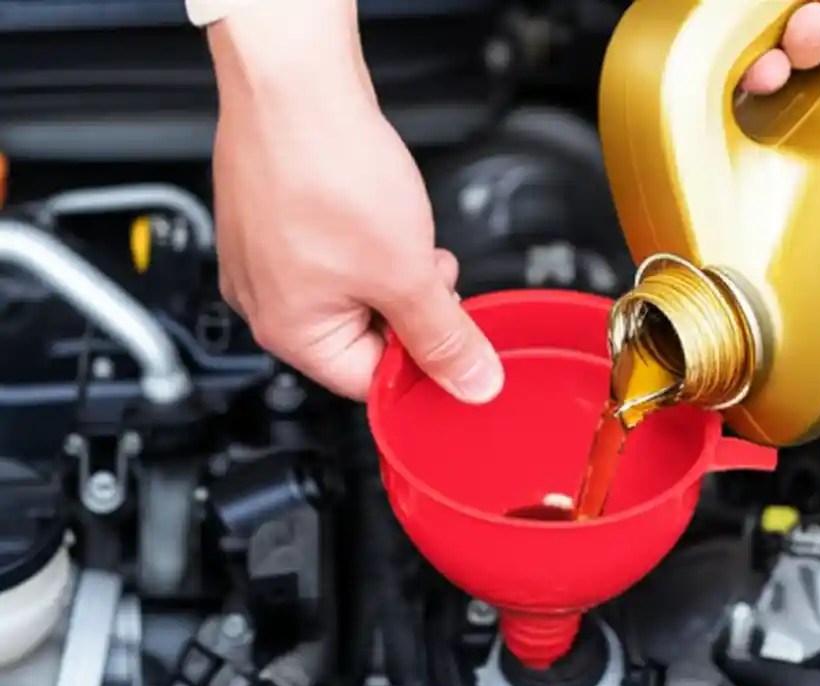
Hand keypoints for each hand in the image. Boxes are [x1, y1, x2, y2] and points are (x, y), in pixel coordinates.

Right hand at [208, 0, 501, 402]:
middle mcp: (264, 302)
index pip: (370, 381)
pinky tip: (384, 214)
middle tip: (436, 278)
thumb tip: (472, 383)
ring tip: (411, 238)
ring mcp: (263, 258)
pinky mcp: (273, 220)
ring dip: (395, 273)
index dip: (424, 363)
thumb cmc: (327, 169)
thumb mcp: (406, 273)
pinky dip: (368, 242)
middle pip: (360, 336)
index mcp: (288, 331)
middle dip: (412, 310)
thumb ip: (444, 337)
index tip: (458, 341)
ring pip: (350, 291)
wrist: (294, 84)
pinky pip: (332, 253)